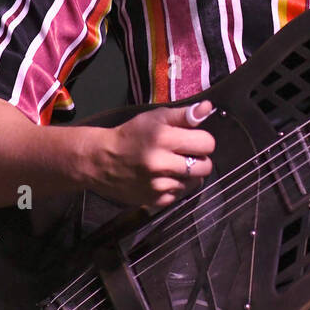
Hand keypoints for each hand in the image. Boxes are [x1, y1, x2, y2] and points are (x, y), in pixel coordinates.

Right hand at [78, 100, 215, 208]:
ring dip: (189, 174)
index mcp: (163, 138)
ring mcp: (159, 185)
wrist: (101, 161)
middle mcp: (162, 163)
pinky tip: (164, 177)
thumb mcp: (155, 117)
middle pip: (206, 166)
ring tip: (172, 165)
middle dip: (200, 158)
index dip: (202, 140)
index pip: (207, 143)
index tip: (192, 139)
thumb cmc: (131, 135)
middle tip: (185, 154)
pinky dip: (177, 186)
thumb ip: (184, 114)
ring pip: (196, 182)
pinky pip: (181, 194)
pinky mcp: (155, 201)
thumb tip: (208, 108)